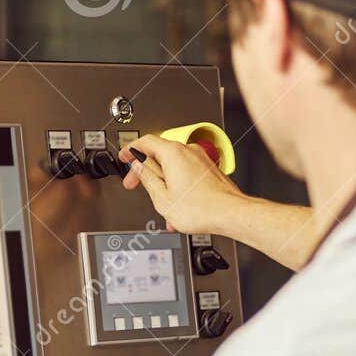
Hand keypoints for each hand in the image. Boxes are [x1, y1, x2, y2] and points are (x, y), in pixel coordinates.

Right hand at [119, 135, 244, 234]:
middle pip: (159, 154)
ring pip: (174, 167)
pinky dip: (178, 187)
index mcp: (173, 153)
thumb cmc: (202, 208)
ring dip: (164, 185)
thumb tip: (139, 166)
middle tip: (136, 184)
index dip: (130, 149)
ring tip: (162, 205)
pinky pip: (186, 174)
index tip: (124, 157)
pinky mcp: (209, 170)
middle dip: (146, 172)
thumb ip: (147, 178)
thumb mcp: (162, 197)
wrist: (230, 214)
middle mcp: (188, 151)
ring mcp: (201, 160)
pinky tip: (178, 207)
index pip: (145, 141)